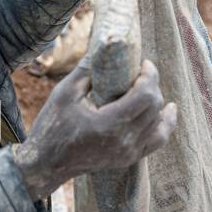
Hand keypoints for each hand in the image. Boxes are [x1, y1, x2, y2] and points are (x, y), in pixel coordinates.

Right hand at [13, 59, 174, 197]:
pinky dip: (164, 125)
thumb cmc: (52, 126)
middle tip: (141, 73)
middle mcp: (124, 142)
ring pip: (160, 125)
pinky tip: (165, 111)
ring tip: (149, 88)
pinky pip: (157, 141)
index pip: (146, 96)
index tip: (144, 63)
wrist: (47, 164)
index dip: (150, 76)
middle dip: (152, 85)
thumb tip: (104, 46)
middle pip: (155, 107)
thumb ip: (86, 70)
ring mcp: (128, 153)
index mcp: (109, 125)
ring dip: (158, 103)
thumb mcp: (64, 93)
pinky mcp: (128, 159)